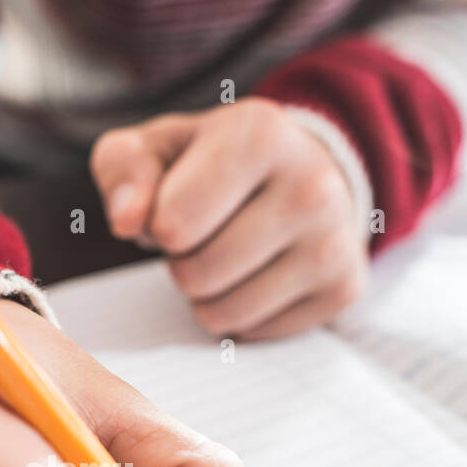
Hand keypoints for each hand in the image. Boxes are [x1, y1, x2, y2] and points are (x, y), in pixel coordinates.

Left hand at [91, 99, 367, 338]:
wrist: (302, 172)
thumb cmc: (214, 163)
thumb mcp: (156, 148)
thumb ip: (123, 170)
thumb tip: (127, 221)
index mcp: (261, 133)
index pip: (170, 225)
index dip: (157, 224)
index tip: (179, 201)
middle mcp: (312, 184)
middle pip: (194, 274)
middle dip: (181, 262)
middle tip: (204, 233)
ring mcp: (335, 242)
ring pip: (222, 313)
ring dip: (206, 294)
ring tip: (227, 252)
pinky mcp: (344, 289)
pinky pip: (254, 333)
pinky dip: (241, 313)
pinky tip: (258, 273)